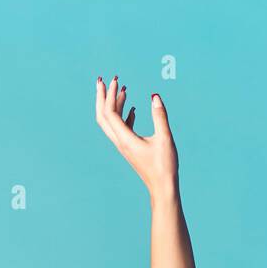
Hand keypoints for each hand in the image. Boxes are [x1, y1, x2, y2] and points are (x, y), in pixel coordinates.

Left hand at [95, 75, 178, 199]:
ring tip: (122, 89)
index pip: (110, 113)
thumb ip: (160, 116)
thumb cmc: (164, 166)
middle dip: (101, 97)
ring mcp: (124, 146)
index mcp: (125, 139)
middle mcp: (120, 142)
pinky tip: (132, 109)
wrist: (163, 187)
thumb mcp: (164, 138)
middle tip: (102, 80)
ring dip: (113, 104)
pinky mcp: (130, 148)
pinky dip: (123, 115)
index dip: (111, 94)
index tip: (116, 80)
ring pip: (111, 122)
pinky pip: (121, 129)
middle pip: (103, 117)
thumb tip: (155, 96)